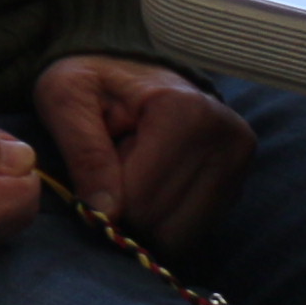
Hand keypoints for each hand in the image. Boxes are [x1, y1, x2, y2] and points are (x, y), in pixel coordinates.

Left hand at [32, 54, 256, 254]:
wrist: (126, 68)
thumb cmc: (92, 80)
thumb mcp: (66, 97)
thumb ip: (83, 152)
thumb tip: (103, 215)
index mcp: (187, 112)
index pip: (141, 201)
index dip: (105, 196)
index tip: (98, 161)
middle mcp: (227, 139)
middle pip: (164, 223)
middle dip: (127, 207)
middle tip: (117, 164)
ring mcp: (239, 164)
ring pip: (181, 236)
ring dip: (147, 216)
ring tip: (137, 171)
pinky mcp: (238, 183)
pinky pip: (194, 231)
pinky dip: (166, 218)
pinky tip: (156, 182)